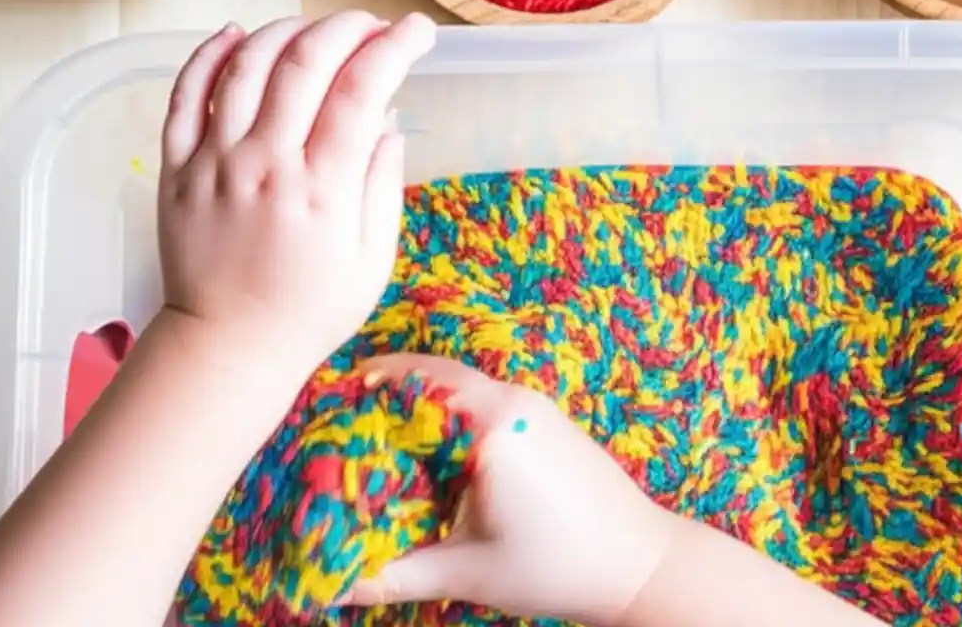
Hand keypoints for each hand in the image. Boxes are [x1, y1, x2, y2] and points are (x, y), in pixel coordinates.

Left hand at [158, 12, 435, 370]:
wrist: (227, 347)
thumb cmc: (309, 312)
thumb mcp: (372, 261)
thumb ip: (382, 187)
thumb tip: (387, 123)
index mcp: (323, 190)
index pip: (362, 90)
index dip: (395, 47)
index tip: (416, 31)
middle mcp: (266, 164)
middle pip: (306, 62)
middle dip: (346, 26)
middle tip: (370, 25)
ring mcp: (215, 161)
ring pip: (247, 64)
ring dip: (287, 29)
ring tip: (315, 29)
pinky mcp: (177, 167)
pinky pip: (186, 93)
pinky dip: (211, 53)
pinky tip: (238, 34)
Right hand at [344, 354, 677, 624]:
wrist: (640, 564)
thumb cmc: (560, 567)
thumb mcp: (468, 573)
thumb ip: (395, 574)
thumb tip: (332, 584)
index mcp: (492, 425)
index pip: (409, 387)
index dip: (361, 393)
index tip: (322, 406)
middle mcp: (514, 400)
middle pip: (430, 377)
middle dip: (383, 392)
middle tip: (338, 417)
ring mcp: (535, 404)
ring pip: (458, 384)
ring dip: (417, 399)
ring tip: (372, 429)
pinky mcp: (546, 418)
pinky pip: (484, 397)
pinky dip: (448, 411)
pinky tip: (427, 447)